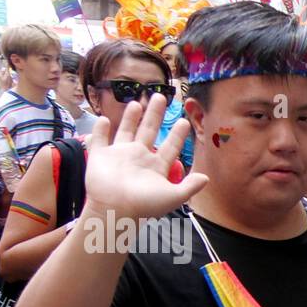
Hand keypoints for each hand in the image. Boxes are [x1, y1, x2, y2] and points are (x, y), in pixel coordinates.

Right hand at [82, 93, 206, 219]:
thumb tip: (207, 178)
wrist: (116, 210)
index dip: (177, 135)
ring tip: (138, 102)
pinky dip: (100, 130)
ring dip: (131, 117)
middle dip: (155, 114)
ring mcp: (119, 156)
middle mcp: (138, 158)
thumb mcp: (173, 196)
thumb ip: (190, 186)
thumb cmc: (144, 205)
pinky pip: (99, 140)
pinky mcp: (100, 156)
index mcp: (156, 166)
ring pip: (126, 131)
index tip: (185, 121)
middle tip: (160, 96)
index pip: (170, 147)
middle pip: (149, 131)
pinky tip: (103, 119)